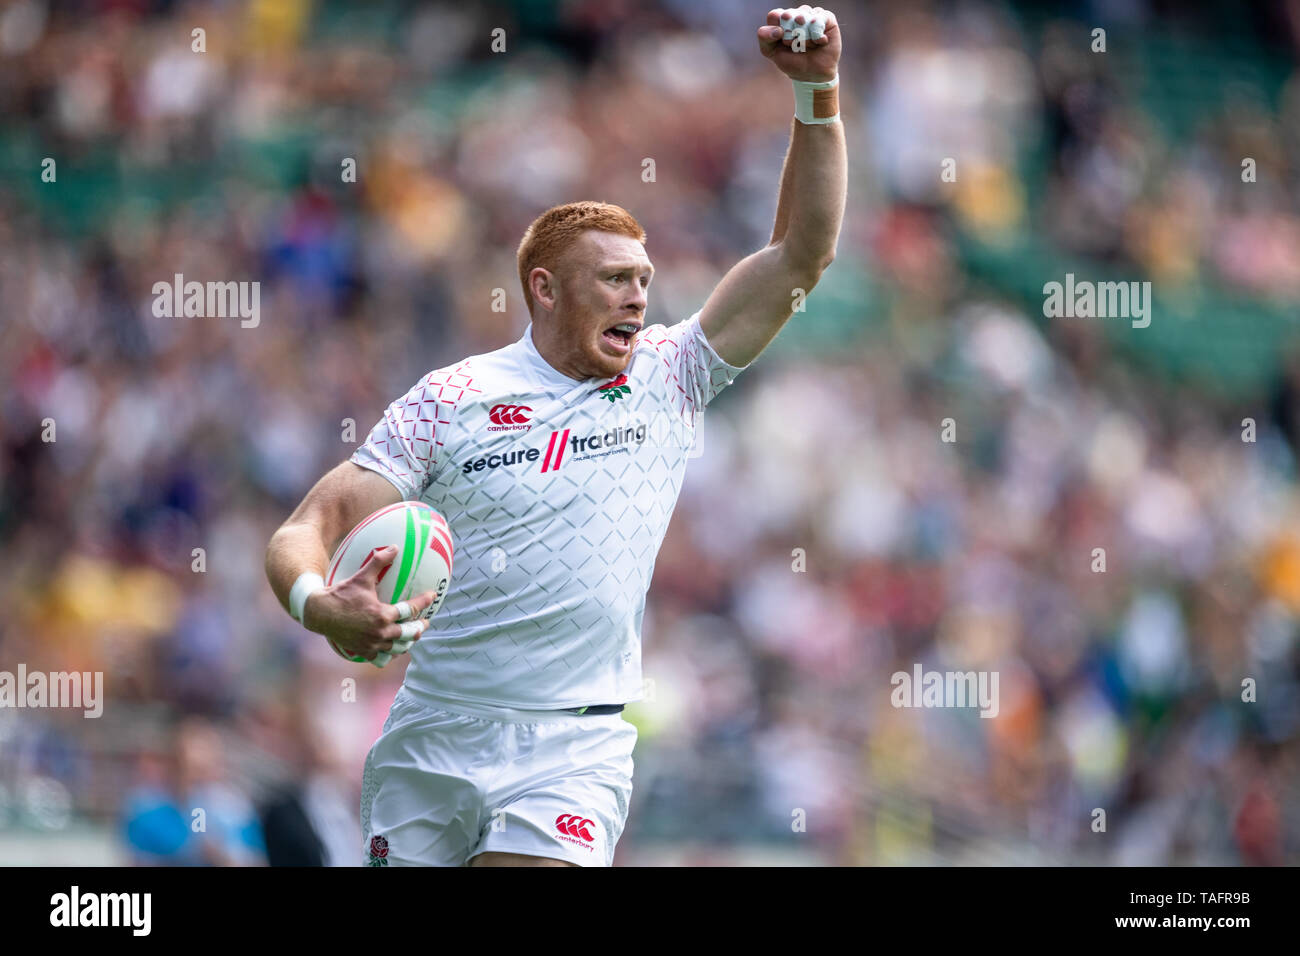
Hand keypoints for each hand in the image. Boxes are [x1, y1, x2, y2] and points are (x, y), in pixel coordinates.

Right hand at [302, 545, 438, 666]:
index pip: (410, 609)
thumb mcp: (361, 577)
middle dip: (420, 627)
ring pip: (398, 648)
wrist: (319, 613)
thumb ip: (379, 562)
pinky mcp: (363, 651)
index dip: (424, 601)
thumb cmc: (341, 593)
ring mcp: (372, 644)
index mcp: (382, 614)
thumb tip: (394, 547)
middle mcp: (380, 632)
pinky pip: (382, 658)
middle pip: (409, 633)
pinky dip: (390, 655)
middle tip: (425, 621)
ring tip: (412, 636)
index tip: (432, 596)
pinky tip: (393, 649)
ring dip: (408, 642)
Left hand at [757, 6, 840, 81]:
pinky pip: (820, 18)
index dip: (777, 28)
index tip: (782, 41)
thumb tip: (777, 29)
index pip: (774, 16)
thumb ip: (764, 38)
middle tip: (795, 46)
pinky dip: (818, 33)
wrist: (813, 74)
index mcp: (781, 21)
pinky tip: (820, 42)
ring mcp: (811, 16)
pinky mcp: (826, 19)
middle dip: (791, 35)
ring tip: (807, 46)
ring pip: (804, 15)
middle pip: (789, 14)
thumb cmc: (792, 62)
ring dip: (805, 36)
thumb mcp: (771, 52)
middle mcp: (796, 15)